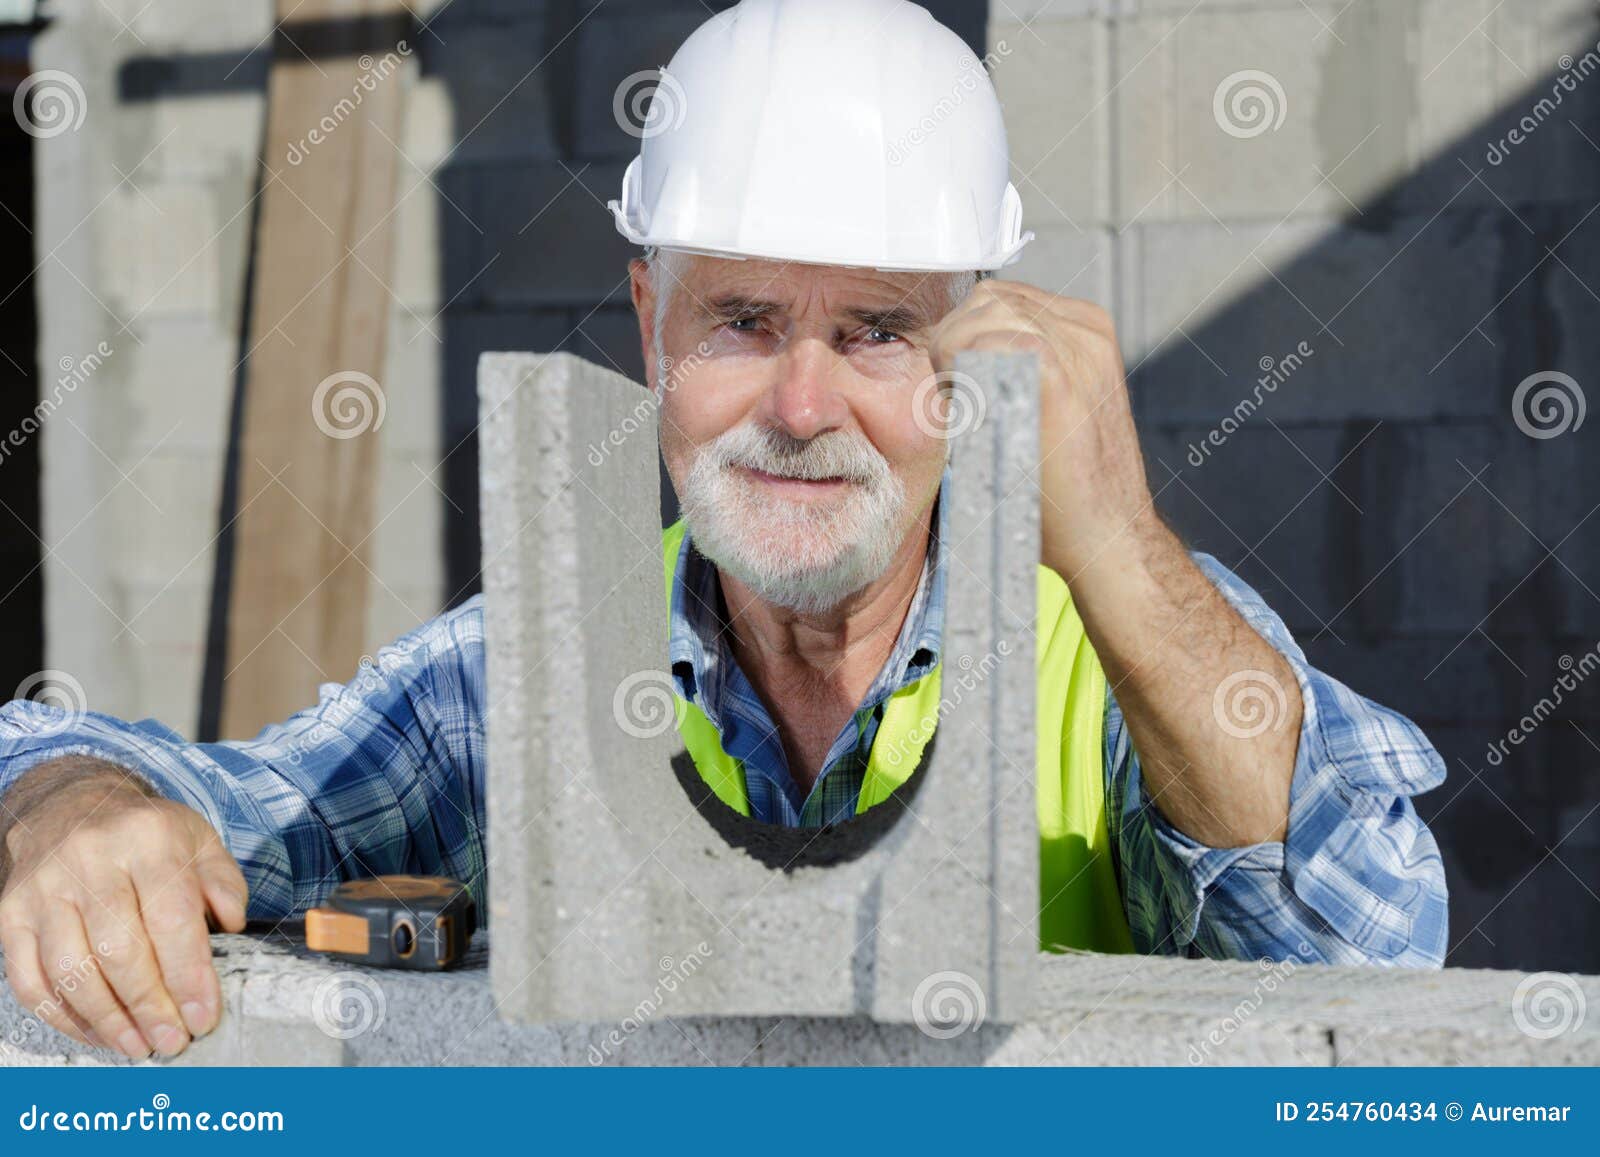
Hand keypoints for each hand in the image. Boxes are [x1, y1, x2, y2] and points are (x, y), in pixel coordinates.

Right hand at [0, 763, 246, 1056]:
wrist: (70, 804)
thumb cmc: (145, 834)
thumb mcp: (198, 840)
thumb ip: (223, 884)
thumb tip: (232, 930)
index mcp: (149, 840)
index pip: (171, 918)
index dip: (188, 975)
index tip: (202, 1017)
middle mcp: (91, 861)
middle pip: (119, 950)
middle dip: (150, 1006)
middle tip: (172, 1042)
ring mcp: (43, 889)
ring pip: (72, 970)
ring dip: (108, 1020)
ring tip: (138, 1046)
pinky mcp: (9, 914)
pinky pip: (30, 979)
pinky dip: (63, 1016)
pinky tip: (97, 1032)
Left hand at [929, 280, 1155, 577]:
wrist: (1106, 533)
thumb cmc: (1067, 487)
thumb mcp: (1049, 409)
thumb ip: (1018, 370)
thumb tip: (962, 354)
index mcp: (1088, 331)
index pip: (1003, 298)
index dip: (968, 336)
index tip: (963, 385)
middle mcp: (1085, 329)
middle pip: (988, 298)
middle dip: (957, 341)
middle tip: (957, 398)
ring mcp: (1075, 346)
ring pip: (983, 313)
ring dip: (957, 356)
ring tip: (967, 407)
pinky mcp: (1054, 372)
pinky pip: (986, 341)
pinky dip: (965, 371)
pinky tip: (973, 409)